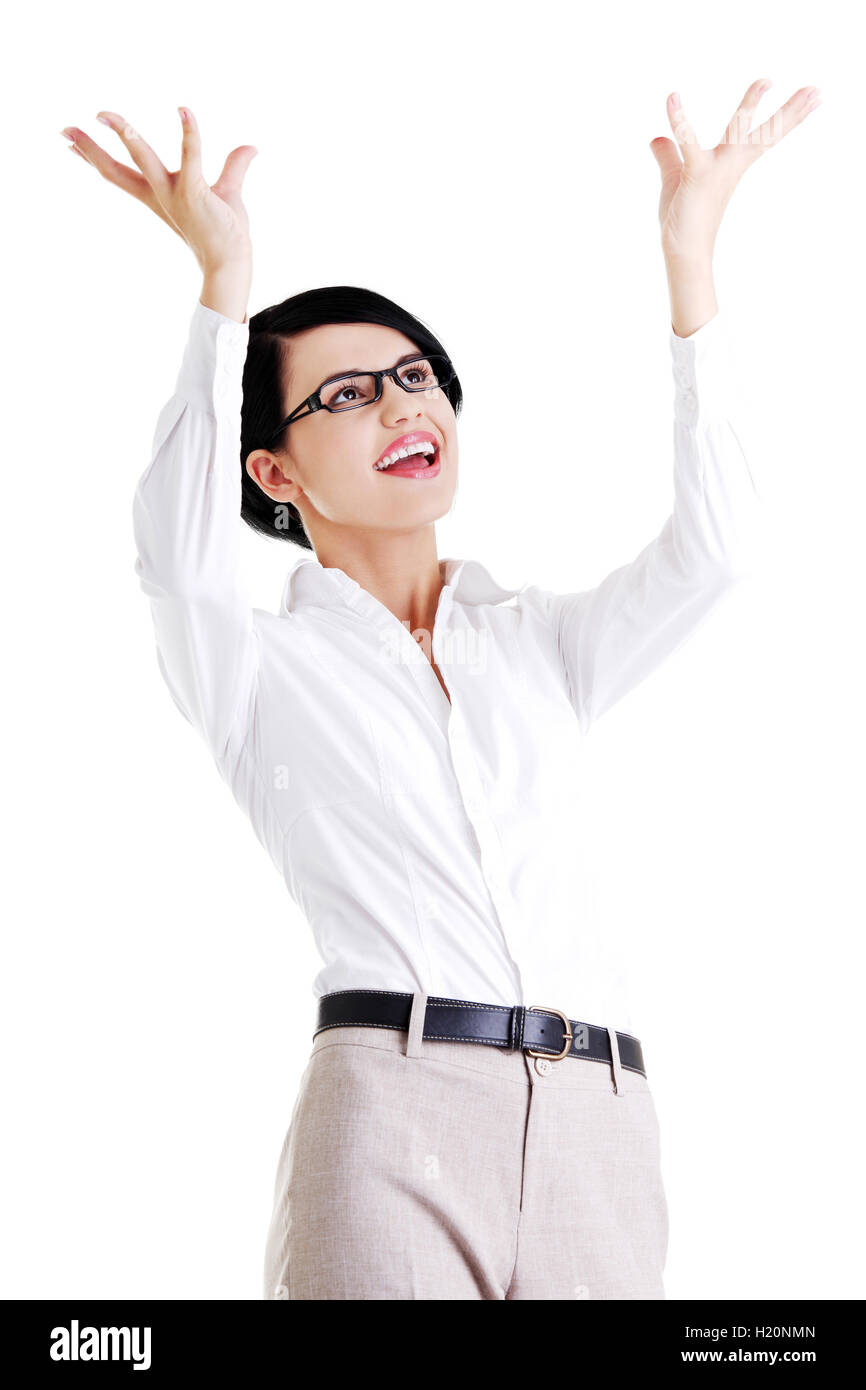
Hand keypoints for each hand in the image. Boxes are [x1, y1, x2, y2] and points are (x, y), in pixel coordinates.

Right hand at [59, 108, 256, 275]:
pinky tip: (183, 109)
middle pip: (117, 169)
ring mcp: (175, 195)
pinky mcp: (195, 193)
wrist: (231, 263)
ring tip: (105, 114)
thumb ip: (235, 166)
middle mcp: (161, 195)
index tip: (70, 145)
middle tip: (65, 129)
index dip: (94, 159)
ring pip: (142, 159)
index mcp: (159, 196)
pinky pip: (191, 158)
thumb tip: (251, 148)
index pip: (120, 175)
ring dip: (125, 135)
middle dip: (91, 149)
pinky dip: (189, 134)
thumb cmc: (226, 233)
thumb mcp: (227, 192)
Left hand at [649, 80, 821, 263]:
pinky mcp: (696, 174)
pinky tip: (673, 97)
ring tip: (766, 79)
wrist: (683, 251)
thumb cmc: (682, 218)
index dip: (789, 116)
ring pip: (740, 130)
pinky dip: (678, 119)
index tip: (813, 97)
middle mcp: (731, 164)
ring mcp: (717, 168)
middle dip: (791, 111)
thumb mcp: (674, 177)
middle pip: (766, 132)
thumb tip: (657, 138)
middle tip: (815, 89)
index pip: (765, 134)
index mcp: (733, 163)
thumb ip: (668, 155)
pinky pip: (688, 141)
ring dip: (750, 104)